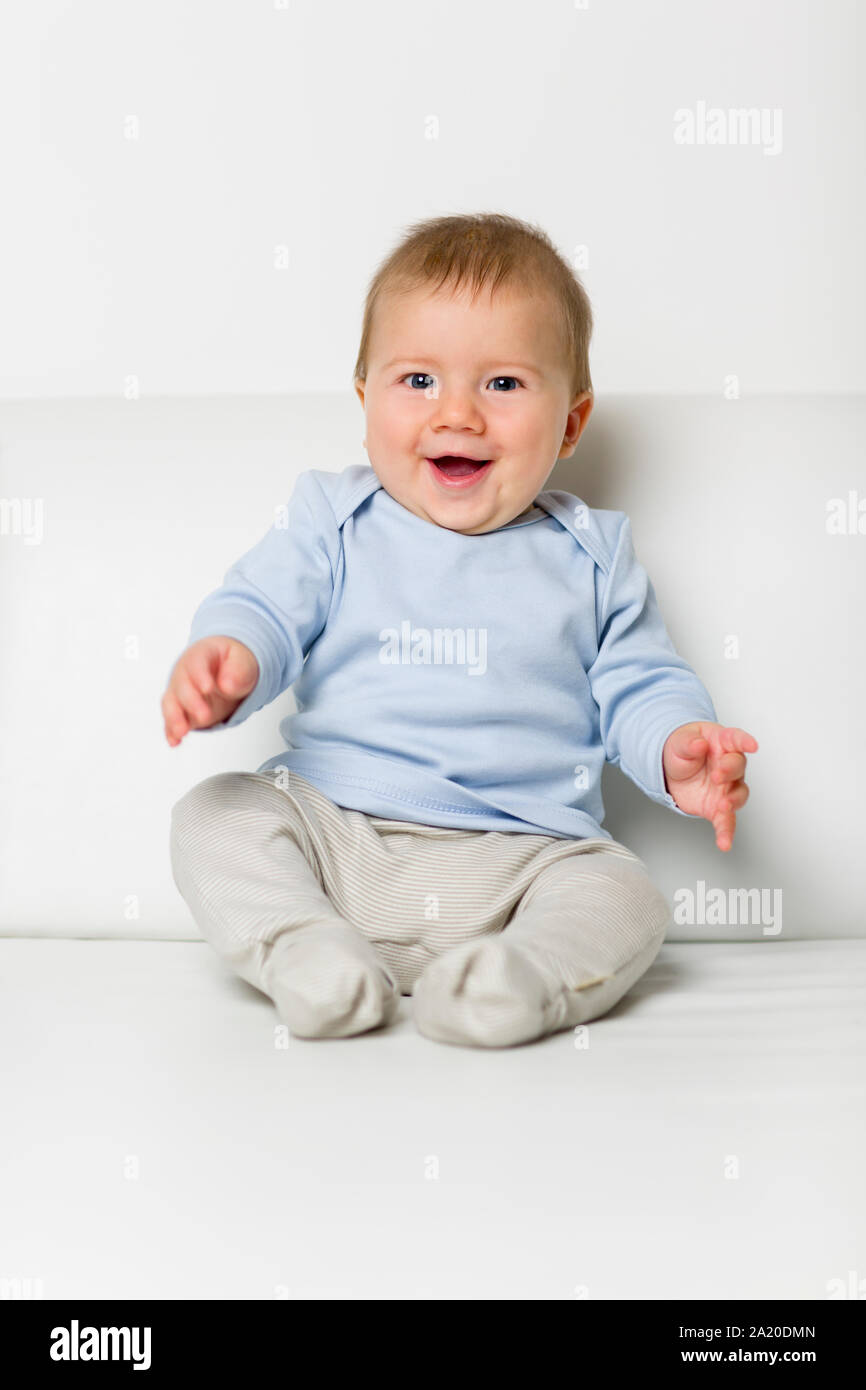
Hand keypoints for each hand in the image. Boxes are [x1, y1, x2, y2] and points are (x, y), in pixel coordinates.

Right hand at [161, 636, 258, 746]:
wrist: (226, 670)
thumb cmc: (232, 663)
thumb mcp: (243, 662)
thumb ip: (238, 671)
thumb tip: (227, 685)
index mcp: (200, 655)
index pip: (196, 662)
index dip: (200, 675)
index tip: (208, 688)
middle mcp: (184, 672)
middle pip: (182, 686)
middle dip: (191, 702)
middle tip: (204, 716)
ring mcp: (180, 691)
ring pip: (171, 703)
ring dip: (175, 718)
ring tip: (182, 732)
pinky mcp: (181, 710)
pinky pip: (172, 720)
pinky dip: (171, 731)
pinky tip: (175, 741)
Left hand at [662, 722, 757, 851]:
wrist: (672, 770)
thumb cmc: (683, 750)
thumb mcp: (680, 741)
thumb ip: (689, 742)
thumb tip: (699, 744)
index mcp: (721, 743)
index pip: (736, 739)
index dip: (745, 742)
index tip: (752, 745)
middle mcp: (728, 766)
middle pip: (738, 767)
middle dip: (730, 772)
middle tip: (717, 776)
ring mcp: (726, 787)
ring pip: (738, 794)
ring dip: (733, 800)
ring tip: (723, 805)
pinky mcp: (718, 807)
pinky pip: (726, 820)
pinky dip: (726, 832)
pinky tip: (725, 842)